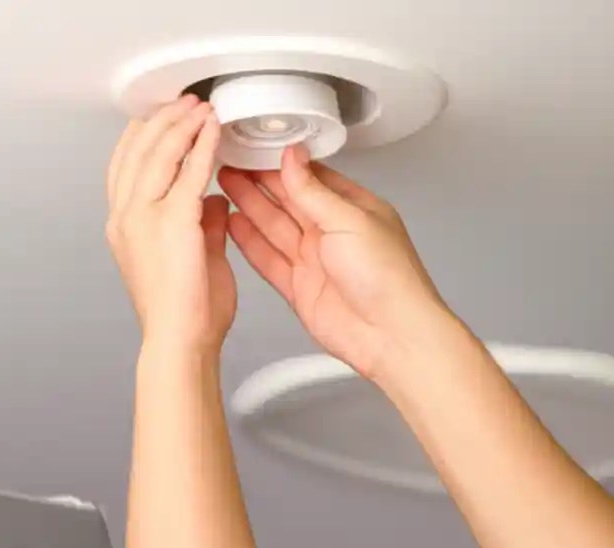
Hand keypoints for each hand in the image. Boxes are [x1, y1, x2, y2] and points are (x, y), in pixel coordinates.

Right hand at [107, 96, 234, 354]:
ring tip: (198, 107)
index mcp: (125, 226)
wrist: (179, 341)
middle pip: (136, 150)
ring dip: (180, 123)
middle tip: (182, 102)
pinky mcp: (171, 221)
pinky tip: (212, 127)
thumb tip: (211, 202)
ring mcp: (144, 217)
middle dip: (161, 120)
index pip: (125, 166)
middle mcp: (126, 217)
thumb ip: (199, 225)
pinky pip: (187, 170)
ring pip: (158, 152)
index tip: (160, 117)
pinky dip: (201, 143)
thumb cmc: (185, 315)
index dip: (142, 136)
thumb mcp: (192, 258)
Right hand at [219, 144, 447, 381]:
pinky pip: (268, 259)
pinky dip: (249, 242)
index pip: (311, 177)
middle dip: (259, 180)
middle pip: (288, 200)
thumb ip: (313, 190)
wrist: (390, 335)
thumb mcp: (349, 220)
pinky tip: (233, 224)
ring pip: (274, 226)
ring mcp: (314, 260)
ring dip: (249, 205)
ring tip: (224, 184)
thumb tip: (292, 157)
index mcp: (353, 209)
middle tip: (230, 161)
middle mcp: (333, 233)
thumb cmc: (387, 277)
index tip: (254, 147)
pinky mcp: (299, 287)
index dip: (281, 163)